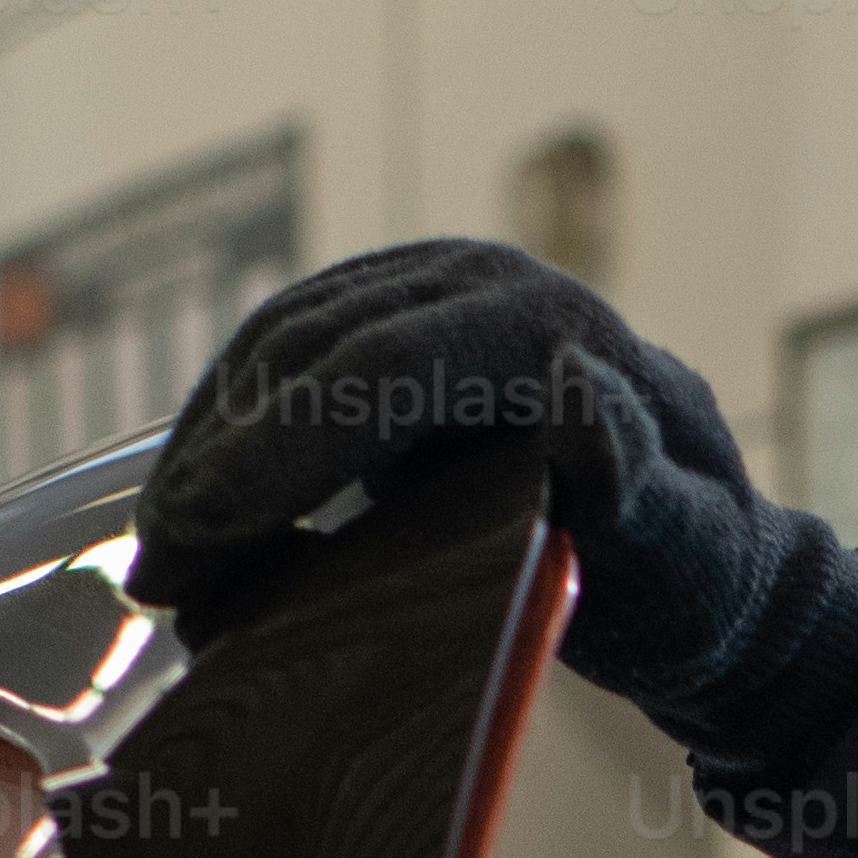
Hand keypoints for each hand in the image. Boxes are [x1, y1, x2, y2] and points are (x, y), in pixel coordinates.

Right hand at [134, 238, 857, 739]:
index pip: (383, 372)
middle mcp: (480, 283)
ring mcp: (429, 293)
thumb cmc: (695, 574)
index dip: (280, 453)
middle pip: (311, 353)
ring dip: (204, 449)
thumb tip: (578, 394)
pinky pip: (284, 360)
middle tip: (157, 574)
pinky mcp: (391, 324)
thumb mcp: (688, 548)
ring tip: (158, 562)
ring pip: (280, 348)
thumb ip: (635, 484)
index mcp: (544, 328)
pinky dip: (227, 433)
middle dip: (219, 463)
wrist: (700, 554)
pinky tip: (193, 513)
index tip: (203, 536)